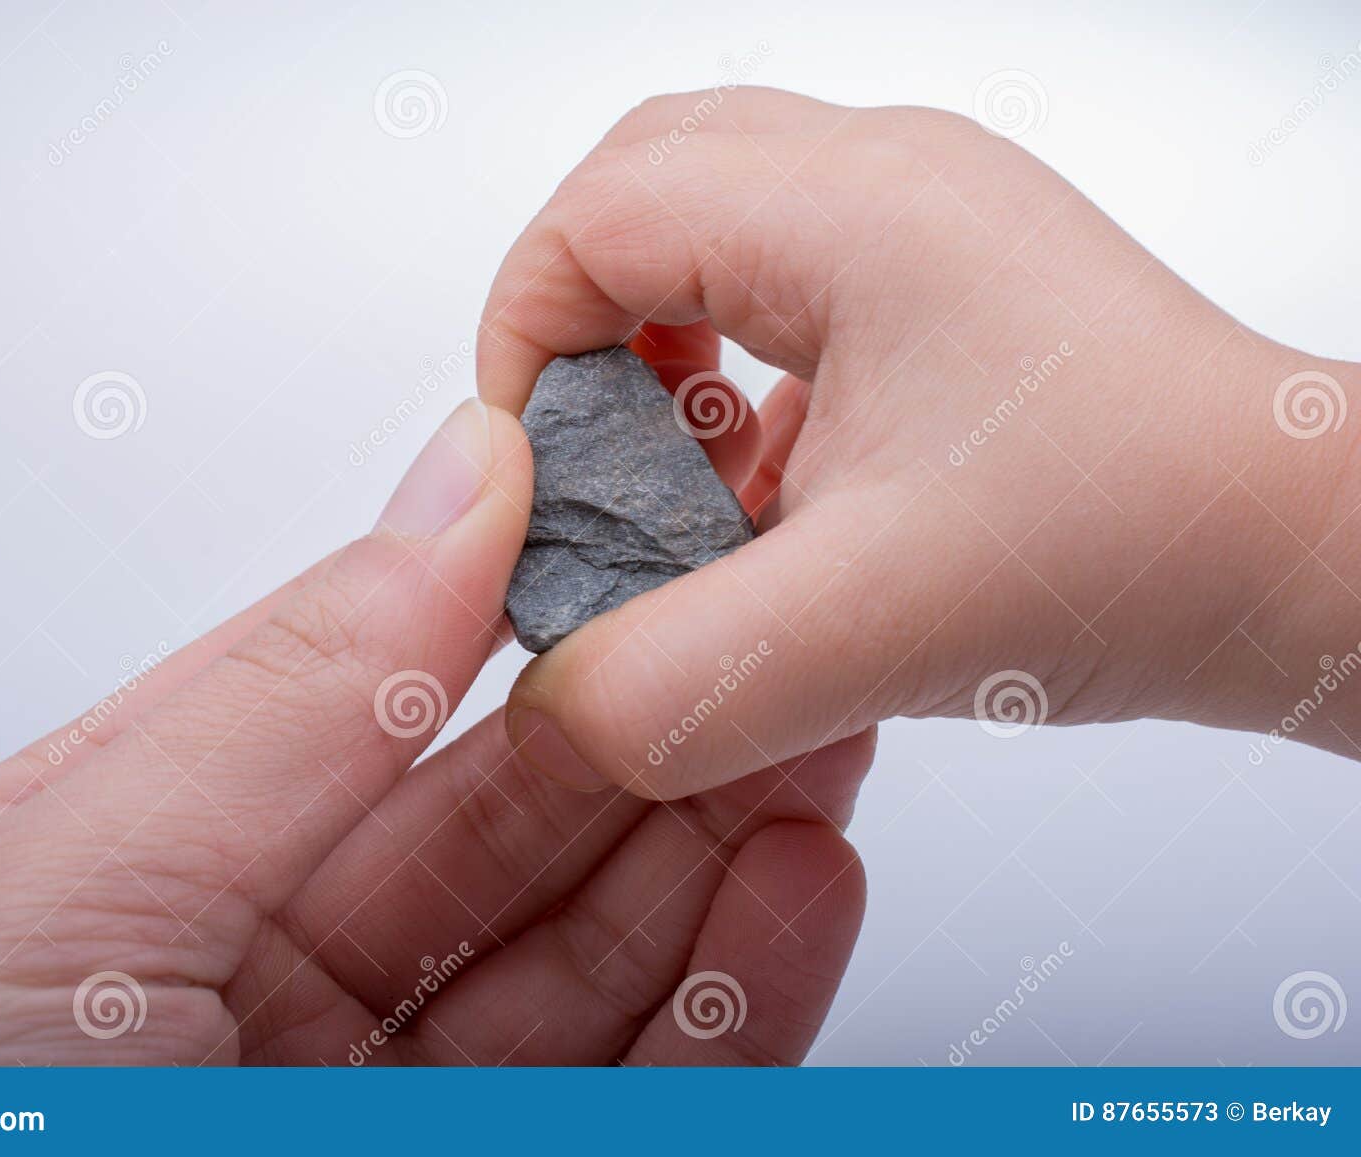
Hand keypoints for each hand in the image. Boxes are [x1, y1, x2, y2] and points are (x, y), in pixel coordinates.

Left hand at [0, 400, 869, 1065]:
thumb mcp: (73, 889)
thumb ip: (295, 693)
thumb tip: (458, 480)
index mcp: (138, 874)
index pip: (368, 704)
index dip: (510, 600)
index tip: (638, 512)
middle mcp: (262, 990)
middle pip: (504, 831)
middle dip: (648, 722)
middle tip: (765, 620)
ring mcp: (382, 1094)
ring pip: (591, 957)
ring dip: (715, 846)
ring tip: (813, 739)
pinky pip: (636, 1087)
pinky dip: (732, 996)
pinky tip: (791, 893)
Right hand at [480, 86, 1360, 797]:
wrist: (1299, 558)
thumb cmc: (1141, 544)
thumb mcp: (869, 631)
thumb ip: (674, 680)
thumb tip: (548, 706)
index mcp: (850, 211)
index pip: (590, 224)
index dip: (522, 350)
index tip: (531, 475)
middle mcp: (885, 180)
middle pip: (638, 188)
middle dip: (578, 324)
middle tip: (586, 450)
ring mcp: (924, 220)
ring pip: (709, 223)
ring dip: (656, 342)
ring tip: (677, 470)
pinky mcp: (948, 279)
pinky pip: (783, 278)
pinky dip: (732, 368)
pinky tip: (760, 482)